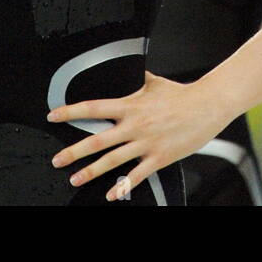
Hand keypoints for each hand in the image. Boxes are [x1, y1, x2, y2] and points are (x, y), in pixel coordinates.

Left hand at [48, 71, 229, 200]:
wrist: (209, 106)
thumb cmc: (182, 95)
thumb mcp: (154, 82)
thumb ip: (135, 78)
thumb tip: (125, 67)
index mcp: (131, 105)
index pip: (94, 107)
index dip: (71, 112)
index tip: (53, 116)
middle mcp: (136, 125)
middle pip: (97, 140)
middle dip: (74, 152)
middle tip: (57, 160)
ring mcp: (147, 143)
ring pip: (112, 161)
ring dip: (91, 172)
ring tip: (74, 179)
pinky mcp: (160, 158)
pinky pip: (136, 176)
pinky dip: (121, 186)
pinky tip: (110, 194)